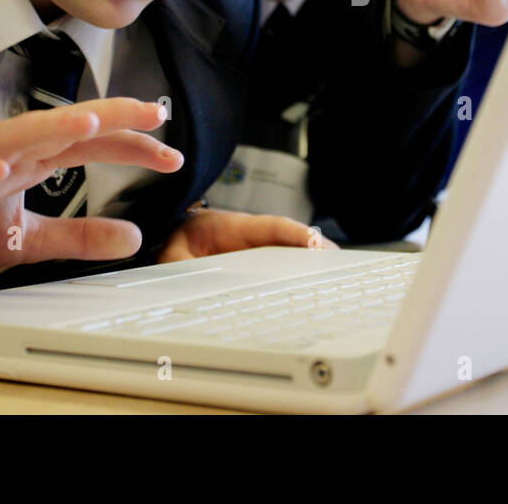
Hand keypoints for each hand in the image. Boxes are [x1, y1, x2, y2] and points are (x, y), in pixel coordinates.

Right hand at [0, 98, 181, 292]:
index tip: (173, 154)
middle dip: (107, 115)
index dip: (130, 145)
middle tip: (153, 112)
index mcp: (27, 163)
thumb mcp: (28, 240)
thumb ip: (79, 237)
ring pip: (9, 137)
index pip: (87, 144)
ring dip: (47, 126)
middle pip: (58, 126)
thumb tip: (135, 237)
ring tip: (88, 122)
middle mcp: (1, 156)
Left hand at [158, 208, 339, 262]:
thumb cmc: (176, 239)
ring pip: (289, 249)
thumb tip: (186, 278)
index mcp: (232, 227)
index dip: (295, 233)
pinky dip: (300, 268)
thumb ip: (178, 264)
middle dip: (314, 247)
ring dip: (311, 258)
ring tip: (334, 273)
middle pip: (288, 238)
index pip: (271, 226)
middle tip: (336, 262)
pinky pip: (283, 260)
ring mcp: (257, 246)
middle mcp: (251, 235)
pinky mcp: (258, 259)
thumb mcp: (171, 252)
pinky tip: (314, 281)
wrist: (172, 232)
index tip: (314, 243)